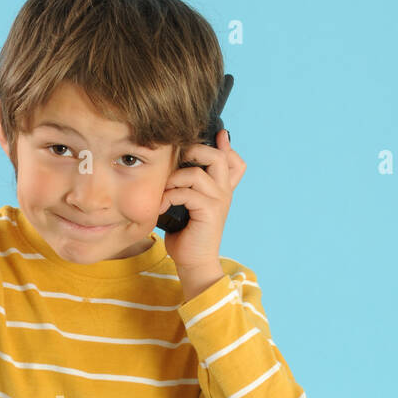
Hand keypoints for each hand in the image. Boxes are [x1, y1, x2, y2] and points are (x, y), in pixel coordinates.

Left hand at [160, 129, 246, 273]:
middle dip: (195, 150)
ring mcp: (219, 201)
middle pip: (219, 158)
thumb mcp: (186, 205)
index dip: (227, 146)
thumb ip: (185, 187)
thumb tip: (169, 167)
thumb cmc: (186, 234)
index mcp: (222, 189)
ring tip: (163, 190)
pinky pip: (187, 193)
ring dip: (174, 179)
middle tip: (177, 156)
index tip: (218, 135)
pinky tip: (162, 206)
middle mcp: (224, 192)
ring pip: (198, 174)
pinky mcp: (210, 212)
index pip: (235, 162)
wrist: (192, 262)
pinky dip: (170, 197)